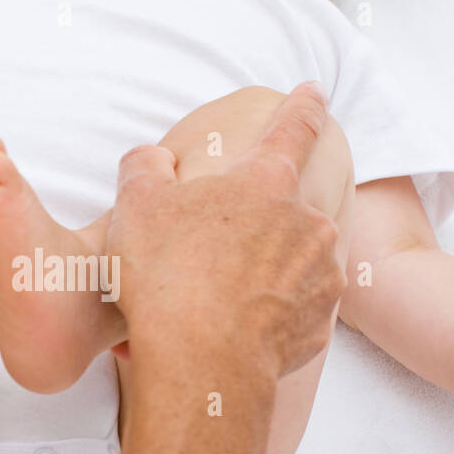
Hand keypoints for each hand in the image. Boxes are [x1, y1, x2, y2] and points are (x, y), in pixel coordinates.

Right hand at [106, 82, 345, 380]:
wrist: (201, 364)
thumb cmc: (166, 278)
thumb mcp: (134, 207)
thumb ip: (144, 167)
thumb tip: (156, 158)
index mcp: (266, 182)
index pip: (294, 127)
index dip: (304, 105)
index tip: (314, 90)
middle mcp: (306, 222)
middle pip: (282, 209)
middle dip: (251, 226)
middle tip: (204, 255)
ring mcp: (319, 275)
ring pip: (288, 261)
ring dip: (257, 273)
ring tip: (209, 301)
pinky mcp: (319, 324)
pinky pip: (290, 310)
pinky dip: (265, 315)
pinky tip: (229, 330)